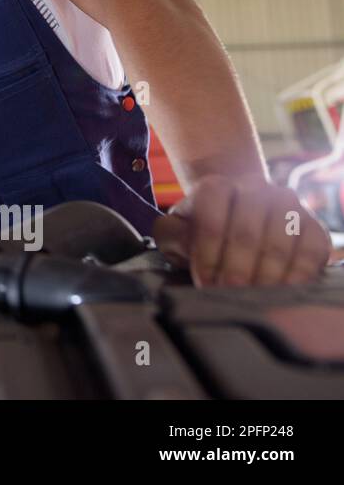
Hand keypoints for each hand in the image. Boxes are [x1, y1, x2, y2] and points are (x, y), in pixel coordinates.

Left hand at [153, 175, 331, 285]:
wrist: (238, 213)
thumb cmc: (202, 228)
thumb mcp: (176, 230)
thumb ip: (171, 234)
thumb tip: (186, 245)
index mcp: (216, 187)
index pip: (211, 219)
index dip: (207, 255)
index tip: (204, 282)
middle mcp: (254, 188)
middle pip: (246, 231)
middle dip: (236, 270)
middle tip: (230, 295)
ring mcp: (287, 204)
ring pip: (281, 239)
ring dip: (266, 274)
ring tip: (255, 297)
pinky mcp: (313, 224)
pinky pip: (313, 247)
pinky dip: (300, 272)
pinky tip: (285, 290)